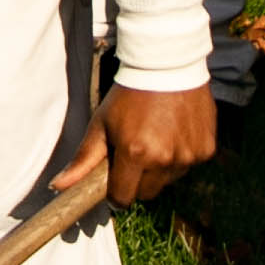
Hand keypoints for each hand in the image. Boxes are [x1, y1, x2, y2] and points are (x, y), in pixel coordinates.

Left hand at [51, 79, 215, 208]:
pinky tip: (174, 132)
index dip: (116, 193)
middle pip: (147, 194)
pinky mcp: (206, 150)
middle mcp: (164, 159)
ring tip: (156, 137)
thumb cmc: (128, 95)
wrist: (167, 65)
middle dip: (138, 181)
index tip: (116, 180)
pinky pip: (188, 166)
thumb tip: (58, 187)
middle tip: (135, 153)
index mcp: (135, 154)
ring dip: (160, 169)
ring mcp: (188, 156)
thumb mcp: (101, 124)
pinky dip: (180, 156)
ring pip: (168, 181)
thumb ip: (83, 159)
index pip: (123, 198)